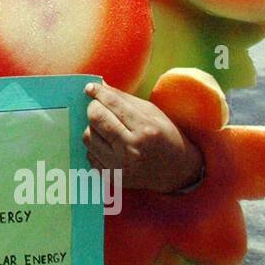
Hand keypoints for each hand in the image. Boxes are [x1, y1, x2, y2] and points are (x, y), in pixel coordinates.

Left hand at [83, 82, 204, 193]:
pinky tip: (108, 145)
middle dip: (93, 108)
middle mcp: (132, 149)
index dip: (98, 92)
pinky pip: (89, 155)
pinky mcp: (112, 178)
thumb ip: (123, 99)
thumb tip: (98, 86)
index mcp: (146, 129)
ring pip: (87, 137)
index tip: (90, 87)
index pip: (112, 104)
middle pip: (95, 119)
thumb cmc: (164, 136)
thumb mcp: (152, 113)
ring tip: (106, 128)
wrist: (177, 172)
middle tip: (97, 106)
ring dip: (92, 128)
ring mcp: (120, 166)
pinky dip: (95, 146)